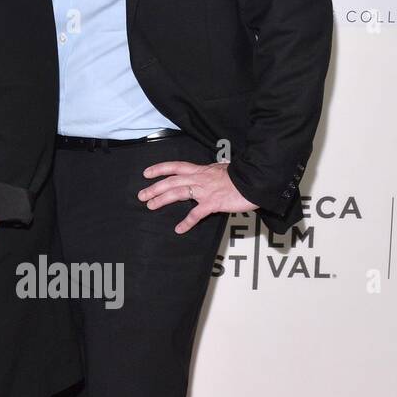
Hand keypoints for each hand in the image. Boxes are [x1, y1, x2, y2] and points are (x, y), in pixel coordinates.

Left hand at [138, 160, 258, 233]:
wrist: (255, 180)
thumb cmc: (241, 176)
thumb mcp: (222, 169)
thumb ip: (211, 171)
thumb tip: (208, 170)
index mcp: (200, 170)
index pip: (175, 166)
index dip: (159, 168)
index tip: (146, 173)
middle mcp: (199, 178)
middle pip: (171, 181)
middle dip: (154, 188)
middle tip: (141, 195)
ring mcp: (205, 190)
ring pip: (178, 193)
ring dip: (161, 199)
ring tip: (150, 206)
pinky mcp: (213, 203)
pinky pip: (196, 213)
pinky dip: (187, 222)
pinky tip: (179, 229)